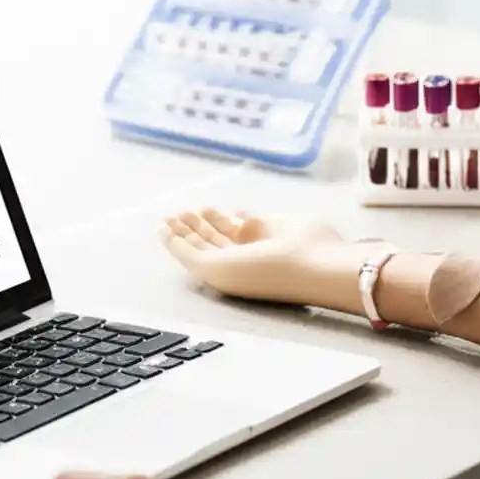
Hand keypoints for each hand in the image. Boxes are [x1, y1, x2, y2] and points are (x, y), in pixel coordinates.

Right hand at [159, 208, 377, 305]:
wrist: (316, 267)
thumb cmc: (313, 246)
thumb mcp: (283, 224)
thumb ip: (258, 222)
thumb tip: (236, 214)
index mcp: (264, 251)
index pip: (238, 236)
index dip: (222, 220)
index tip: (212, 208)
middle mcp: (244, 261)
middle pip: (215, 242)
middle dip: (198, 226)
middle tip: (184, 212)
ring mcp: (228, 266)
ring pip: (198, 247)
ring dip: (181, 231)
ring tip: (169, 218)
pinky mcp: (213, 270)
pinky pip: (186, 254)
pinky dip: (172, 241)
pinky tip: (163, 228)